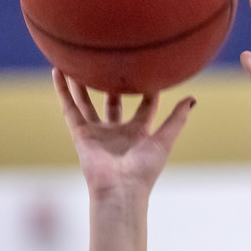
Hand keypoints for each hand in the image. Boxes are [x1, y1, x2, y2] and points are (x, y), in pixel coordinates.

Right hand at [53, 70, 194, 195]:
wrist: (120, 189)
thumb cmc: (144, 170)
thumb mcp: (164, 140)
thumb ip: (177, 119)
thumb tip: (192, 98)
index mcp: (139, 134)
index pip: (145, 107)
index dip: (148, 90)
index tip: (151, 69)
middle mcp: (117, 132)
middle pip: (113, 103)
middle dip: (113, 84)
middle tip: (113, 62)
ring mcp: (97, 133)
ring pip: (87, 102)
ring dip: (82, 83)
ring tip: (78, 61)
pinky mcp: (80, 133)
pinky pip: (69, 108)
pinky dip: (63, 90)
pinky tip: (58, 71)